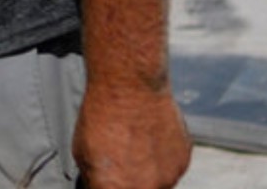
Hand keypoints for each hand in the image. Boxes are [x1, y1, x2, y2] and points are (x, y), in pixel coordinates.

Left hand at [72, 81, 190, 188]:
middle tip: (121, 164)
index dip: (105, 185)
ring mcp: (169, 177)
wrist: (130, 88)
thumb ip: (95, 178)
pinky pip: (171, 169)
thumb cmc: (101, 116)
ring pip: (157, 185)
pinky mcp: (183, 162)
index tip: (105, 178)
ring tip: (135, 148)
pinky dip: (162, 160)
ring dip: (147, 174)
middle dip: (127, 182)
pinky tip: (150, 140)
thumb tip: (98, 184)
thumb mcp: (82, 153)